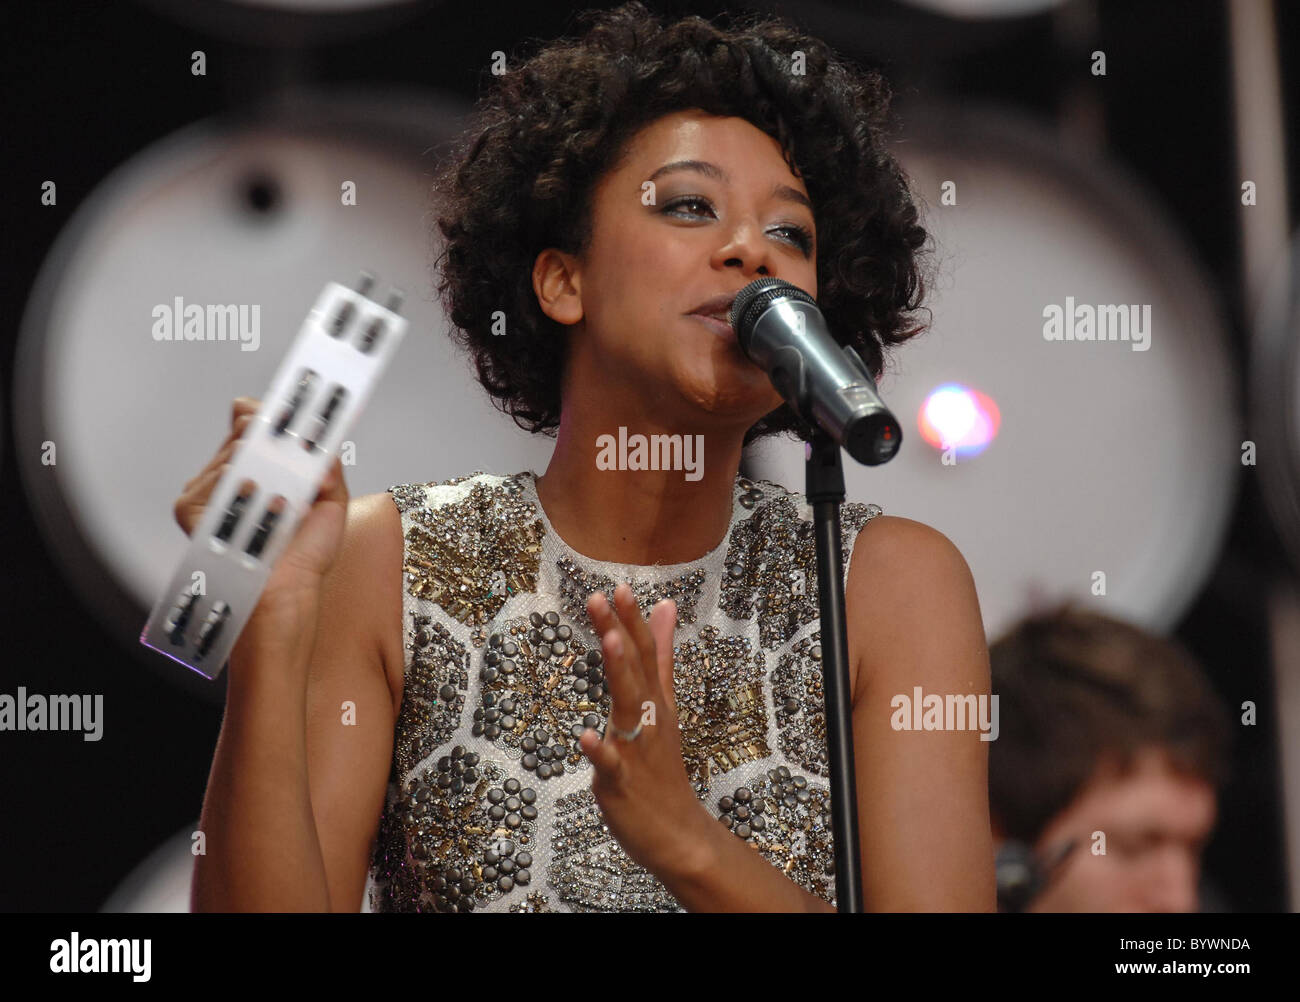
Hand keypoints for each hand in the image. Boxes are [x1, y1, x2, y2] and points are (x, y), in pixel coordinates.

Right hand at [172, 396, 349, 645]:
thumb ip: (325, 460)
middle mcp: (232, 476)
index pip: (257, 421)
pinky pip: (218, 477)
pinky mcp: (192, 508)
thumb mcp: (330, 498)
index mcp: (262, 470)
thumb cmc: (306, 556)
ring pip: (235, 450)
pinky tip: (261, 507)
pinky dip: (245, 488)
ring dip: (269, 468)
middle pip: (245, 428)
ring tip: (284, 499)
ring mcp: (210, 491)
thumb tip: (320, 429)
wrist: (287, 593)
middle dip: (276, 437)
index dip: (275, 411)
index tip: (298, 402)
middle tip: (298, 451)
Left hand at [578, 584, 715, 880]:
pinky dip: (601, 751)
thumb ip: (661, 656)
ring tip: (610, 642)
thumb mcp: (664, 705)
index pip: (646, 653)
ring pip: (627, 707)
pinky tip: (586, 736)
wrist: (676, 833)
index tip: (621, 587)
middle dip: (620, 632)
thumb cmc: (662, 768)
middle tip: (603, 597)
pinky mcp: (621, 783)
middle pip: (635, 670)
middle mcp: (648, 719)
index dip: (633, 620)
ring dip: (620, 674)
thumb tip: (665, 607)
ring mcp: (636, 750)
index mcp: (656, 701)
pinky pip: (611, 765)